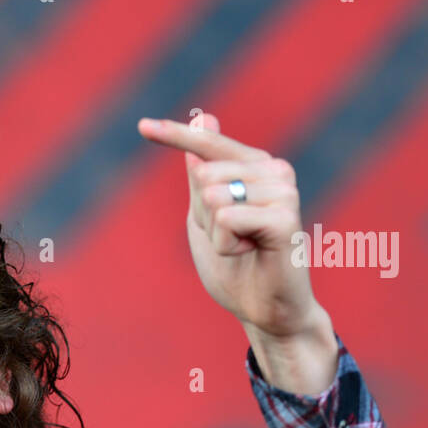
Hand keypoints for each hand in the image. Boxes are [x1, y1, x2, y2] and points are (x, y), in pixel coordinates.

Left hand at [137, 113, 321, 339]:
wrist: (264, 309)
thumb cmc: (236, 265)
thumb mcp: (206, 216)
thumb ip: (202, 175)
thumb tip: (203, 118)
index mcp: (255, 166)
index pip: (207, 144)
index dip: (175, 135)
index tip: (142, 125)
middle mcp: (274, 170)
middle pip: (204, 176)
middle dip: (204, 216)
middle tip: (232, 239)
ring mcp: (284, 191)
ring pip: (214, 198)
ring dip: (217, 234)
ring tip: (243, 246)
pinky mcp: (286, 218)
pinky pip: (228, 218)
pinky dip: (227, 245)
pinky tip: (251, 253)